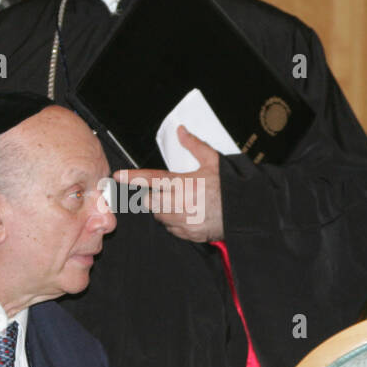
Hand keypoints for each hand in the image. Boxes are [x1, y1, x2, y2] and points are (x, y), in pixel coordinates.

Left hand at [114, 126, 223, 241]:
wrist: (247, 211)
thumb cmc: (230, 186)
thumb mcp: (214, 161)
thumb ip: (194, 145)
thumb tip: (181, 131)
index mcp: (185, 183)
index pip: (152, 179)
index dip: (133, 178)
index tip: (118, 176)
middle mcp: (181, 204)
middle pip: (150, 201)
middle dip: (153, 196)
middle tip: (166, 191)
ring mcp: (184, 222)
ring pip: (159, 216)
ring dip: (163, 209)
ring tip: (179, 202)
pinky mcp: (190, 235)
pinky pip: (172, 229)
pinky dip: (174, 223)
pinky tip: (187, 214)